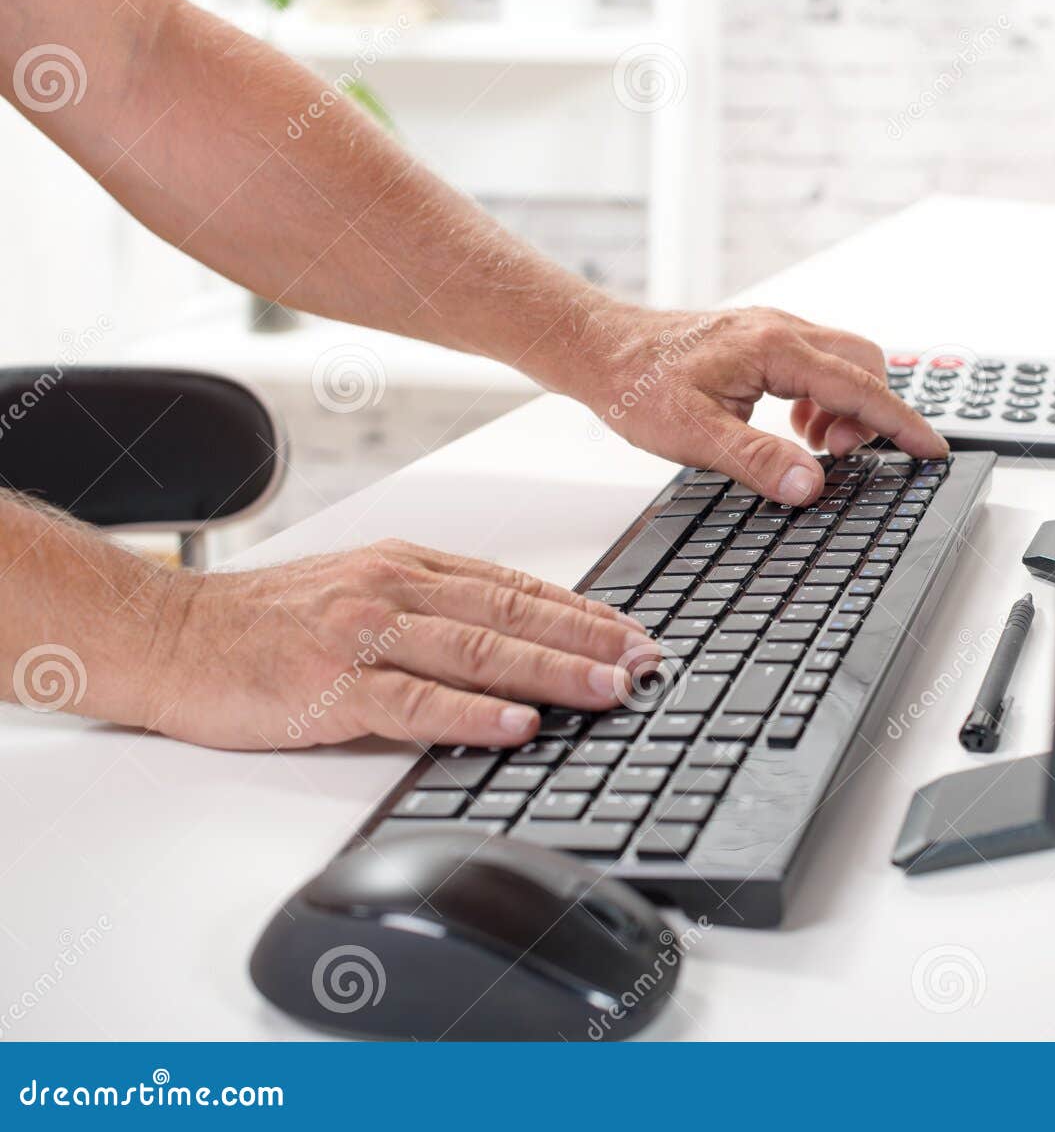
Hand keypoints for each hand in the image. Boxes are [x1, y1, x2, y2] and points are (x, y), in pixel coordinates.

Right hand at [142, 540, 658, 750]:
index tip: (636, 635)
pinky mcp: (326, 686)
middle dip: (590, 640)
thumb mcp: (360, 592)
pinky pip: (412, 702)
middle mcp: (393, 591)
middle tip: (649, 663)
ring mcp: (360, 636)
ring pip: (476, 652)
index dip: (584, 612)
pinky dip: (469, 714)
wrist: (167, 634)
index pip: (515, 588)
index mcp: (407, 568)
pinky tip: (516, 725)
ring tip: (609, 689)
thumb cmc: (266, 622)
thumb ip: (434, 610)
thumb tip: (516, 644)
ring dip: (551, 672)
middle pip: (511, 615)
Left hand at [570, 304, 948, 503]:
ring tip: (811, 446)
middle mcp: (782, 329)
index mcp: (775, 349)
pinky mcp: (762, 338)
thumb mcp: (694, 436)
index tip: (932, 452)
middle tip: (839, 455)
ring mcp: (774, 329)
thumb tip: (810, 486)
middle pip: (866, 364)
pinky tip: (792, 426)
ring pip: (845, 361)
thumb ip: (757, 461)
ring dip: (844, 406)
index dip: (902, 424)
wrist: (601, 350)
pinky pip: (818, 362)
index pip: (860, 388)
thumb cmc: (638, 386)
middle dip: (871, 414)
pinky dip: (822, 397)